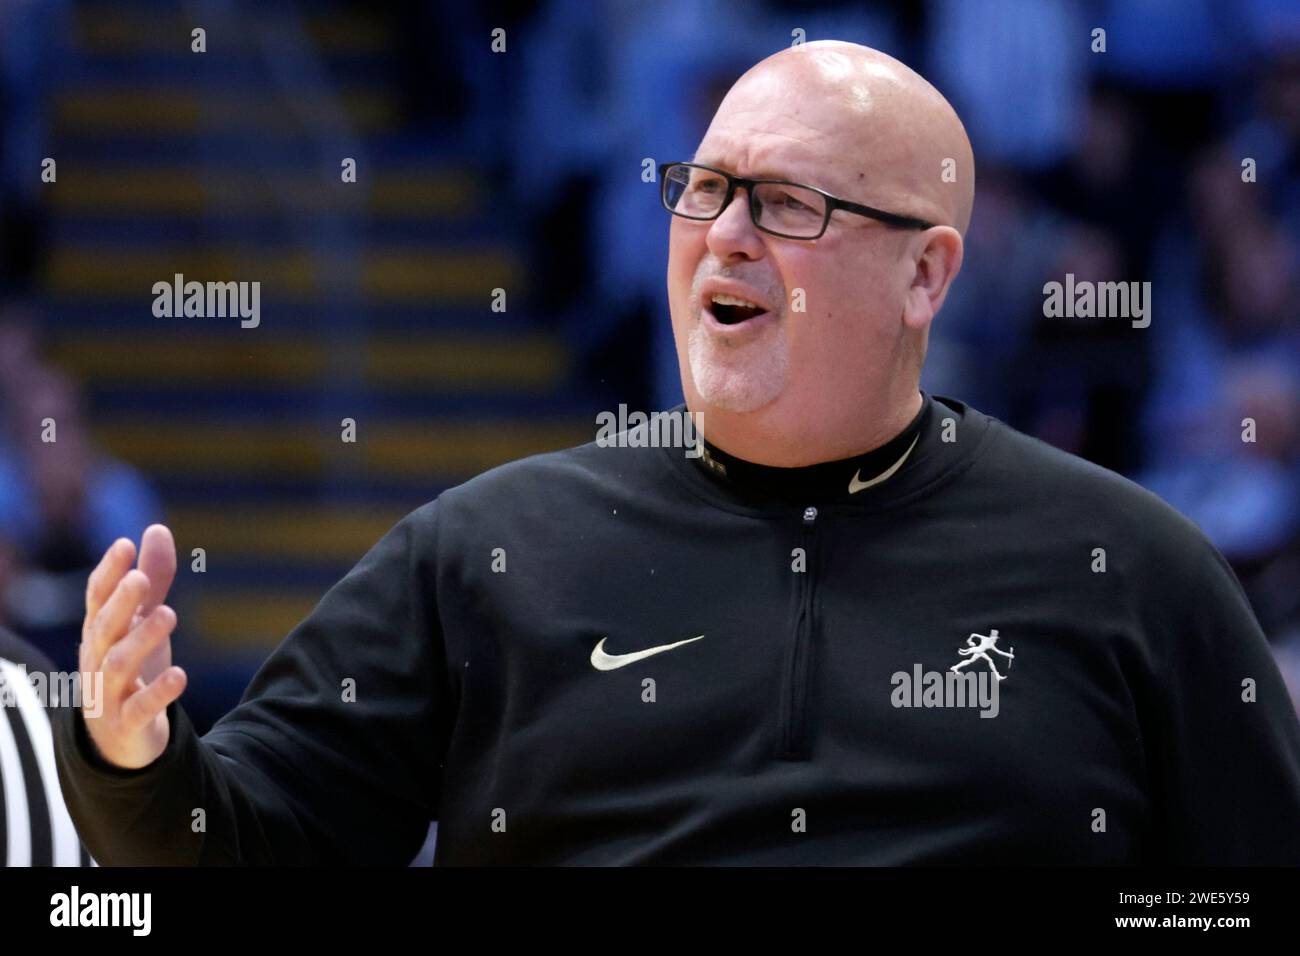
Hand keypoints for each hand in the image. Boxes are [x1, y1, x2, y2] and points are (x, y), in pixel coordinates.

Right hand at [79, 524, 187, 768]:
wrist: (118, 740)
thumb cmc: (131, 668)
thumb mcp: (142, 621)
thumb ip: (152, 577)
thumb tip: (156, 528)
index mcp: (100, 632)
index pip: (97, 598)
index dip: (108, 572)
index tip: (124, 543)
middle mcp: (98, 659)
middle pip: (104, 627)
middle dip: (121, 603)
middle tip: (140, 577)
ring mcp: (109, 693)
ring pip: (117, 664)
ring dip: (141, 639)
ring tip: (169, 614)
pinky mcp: (128, 723)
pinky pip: (140, 708)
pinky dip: (158, 692)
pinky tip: (180, 675)